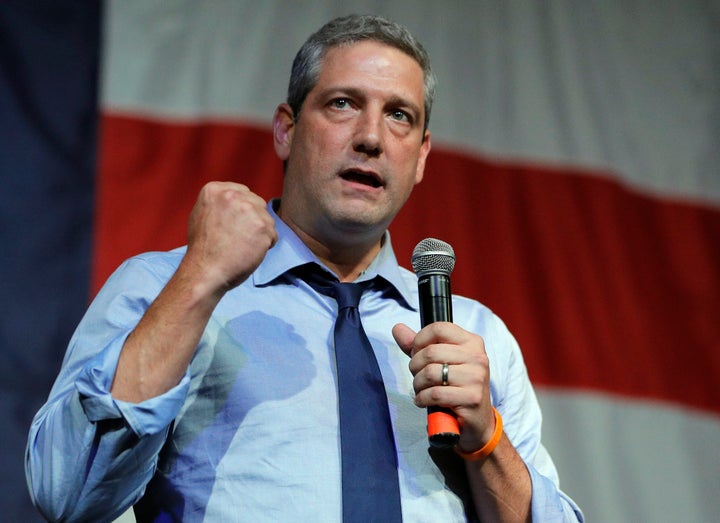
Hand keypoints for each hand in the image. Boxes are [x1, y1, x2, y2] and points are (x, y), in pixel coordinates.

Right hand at [184, 181, 277, 293]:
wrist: (205, 270)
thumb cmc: (202, 248)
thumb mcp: (201, 214)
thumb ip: (219, 204)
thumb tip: (235, 202)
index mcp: (215, 190)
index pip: (242, 193)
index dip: (242, 210)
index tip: (235, 223)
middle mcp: (232, 195)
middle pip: (257, 203)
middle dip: (253, 219)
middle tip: (240, 237)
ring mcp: (249, 210)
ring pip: (267, 219)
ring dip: (260, 233)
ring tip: (243, 246)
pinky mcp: (262, 226)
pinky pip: (273, 235)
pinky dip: (265, 245)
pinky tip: (250, 252)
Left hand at [392, 322, 496, 451]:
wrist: (477, 421)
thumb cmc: (455, 387)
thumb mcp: (438, 362)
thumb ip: (418, 345)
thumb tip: (397, 328)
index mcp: (472, 342)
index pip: (438, 328)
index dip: (420, 340)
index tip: (416, 354)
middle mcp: (477, 357)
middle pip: (430, 352)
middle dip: (415, 366)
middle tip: (417, 377)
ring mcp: (477, 377)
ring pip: (430, 373)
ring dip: (418, 384)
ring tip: (421, 390)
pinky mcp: (472, 398)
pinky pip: (434, 393)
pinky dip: (422, 399)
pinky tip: (423, 401)